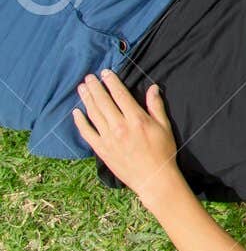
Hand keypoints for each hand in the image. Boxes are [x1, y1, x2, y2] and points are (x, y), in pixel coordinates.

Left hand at [73, 72, 182, 202]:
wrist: (153, 178)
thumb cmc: (163, 151)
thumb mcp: (164, 126)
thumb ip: (156, 106)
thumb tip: (153, 87)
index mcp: (136, 119)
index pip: (120, 95)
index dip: (112, 82)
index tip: (105, 73)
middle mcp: (119, 126)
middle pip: (103, 102)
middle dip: (95, 87)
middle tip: (89, 77)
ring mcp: (108, 138)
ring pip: (93, 114)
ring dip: (87, 99)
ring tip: (82, 88)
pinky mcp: (101, 149)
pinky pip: (87, 132)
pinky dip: (80, 121)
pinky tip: (76, 112)